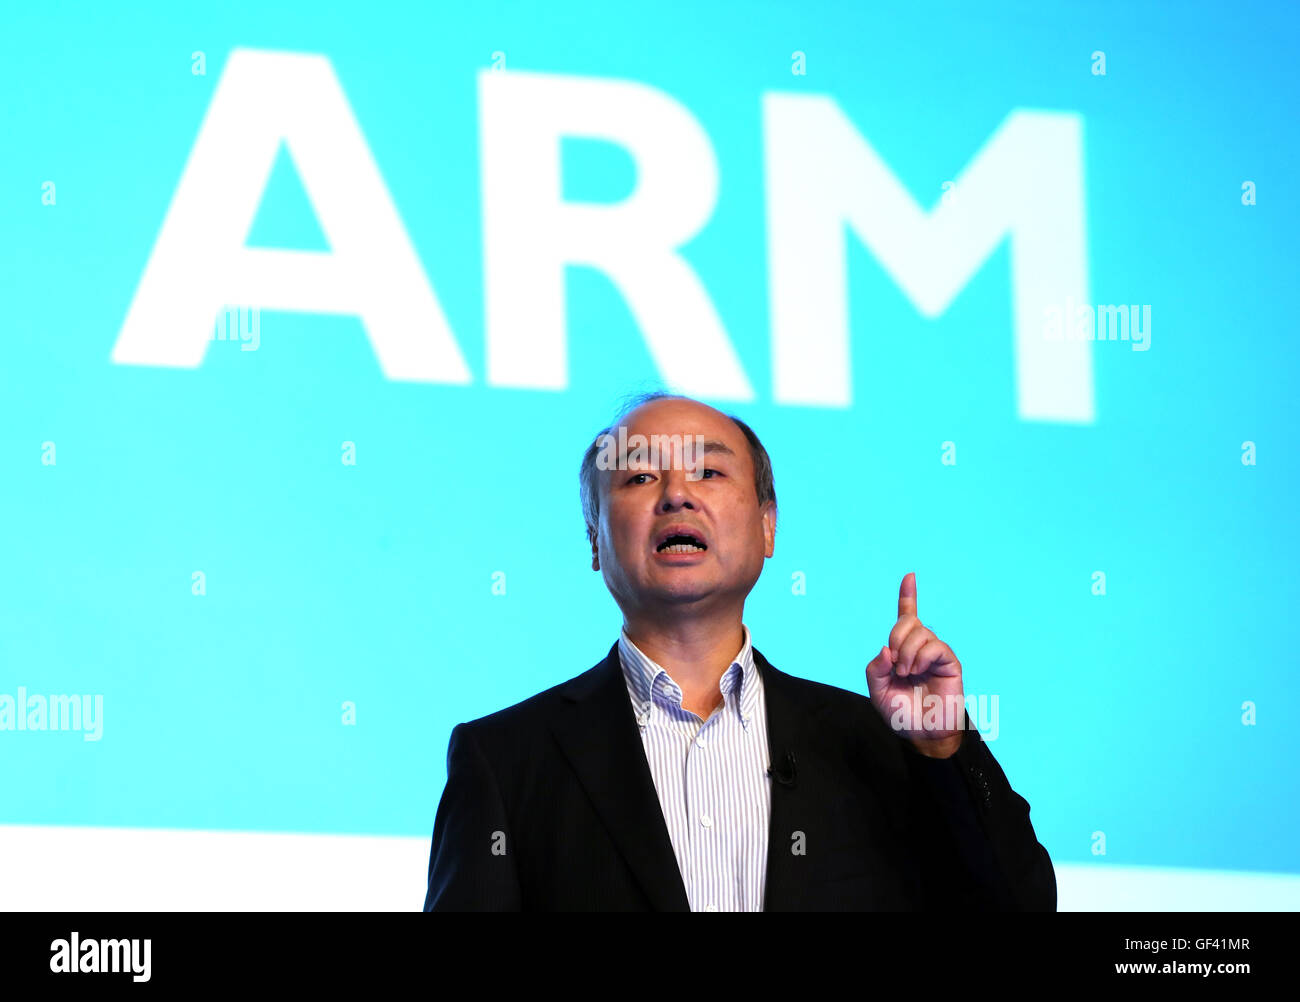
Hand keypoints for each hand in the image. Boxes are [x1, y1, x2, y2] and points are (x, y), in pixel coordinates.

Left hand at [864, 572, 964, 756]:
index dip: (908, 596)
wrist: (920, 734)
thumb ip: (874, 668)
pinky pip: (936, 646)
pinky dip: (921, 656)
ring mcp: (936, 655)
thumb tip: (886, 648)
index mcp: (903, 650)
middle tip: (894, 663)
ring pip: (921, 632)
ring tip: (905, 673)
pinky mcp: (950, 664)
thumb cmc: (900, 713)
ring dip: (907, 651)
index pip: (907, 617)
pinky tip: (916, 670)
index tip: (910, 576)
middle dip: (896, 636)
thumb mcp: (877, 690)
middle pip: (908, 622)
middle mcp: (920, 648)